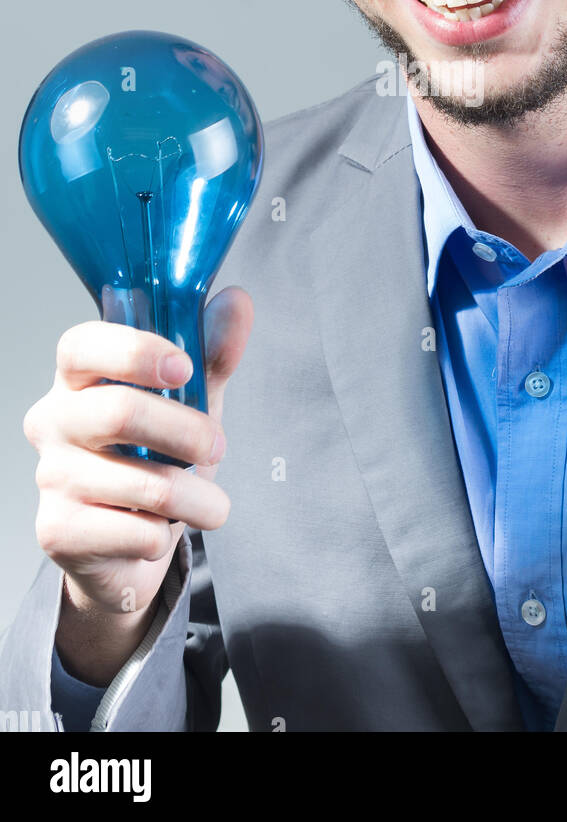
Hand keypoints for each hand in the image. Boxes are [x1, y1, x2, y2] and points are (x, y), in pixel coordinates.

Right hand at [23, 286, 252, 620]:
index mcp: (77, 378)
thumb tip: (236, 301)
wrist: (128, 544)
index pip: (82, 346)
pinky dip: (169, 533)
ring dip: (198, 498)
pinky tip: (159, 529)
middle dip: (190, 433)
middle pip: (121, 413)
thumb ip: (211, 355)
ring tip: (210, 505)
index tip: (184, 369)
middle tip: (218, 447)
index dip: (134, 351)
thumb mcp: (190, 403)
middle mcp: (52, 421)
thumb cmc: (156, 458)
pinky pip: (139, 531)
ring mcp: (50, 477)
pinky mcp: (58, 531)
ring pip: (144, 484)